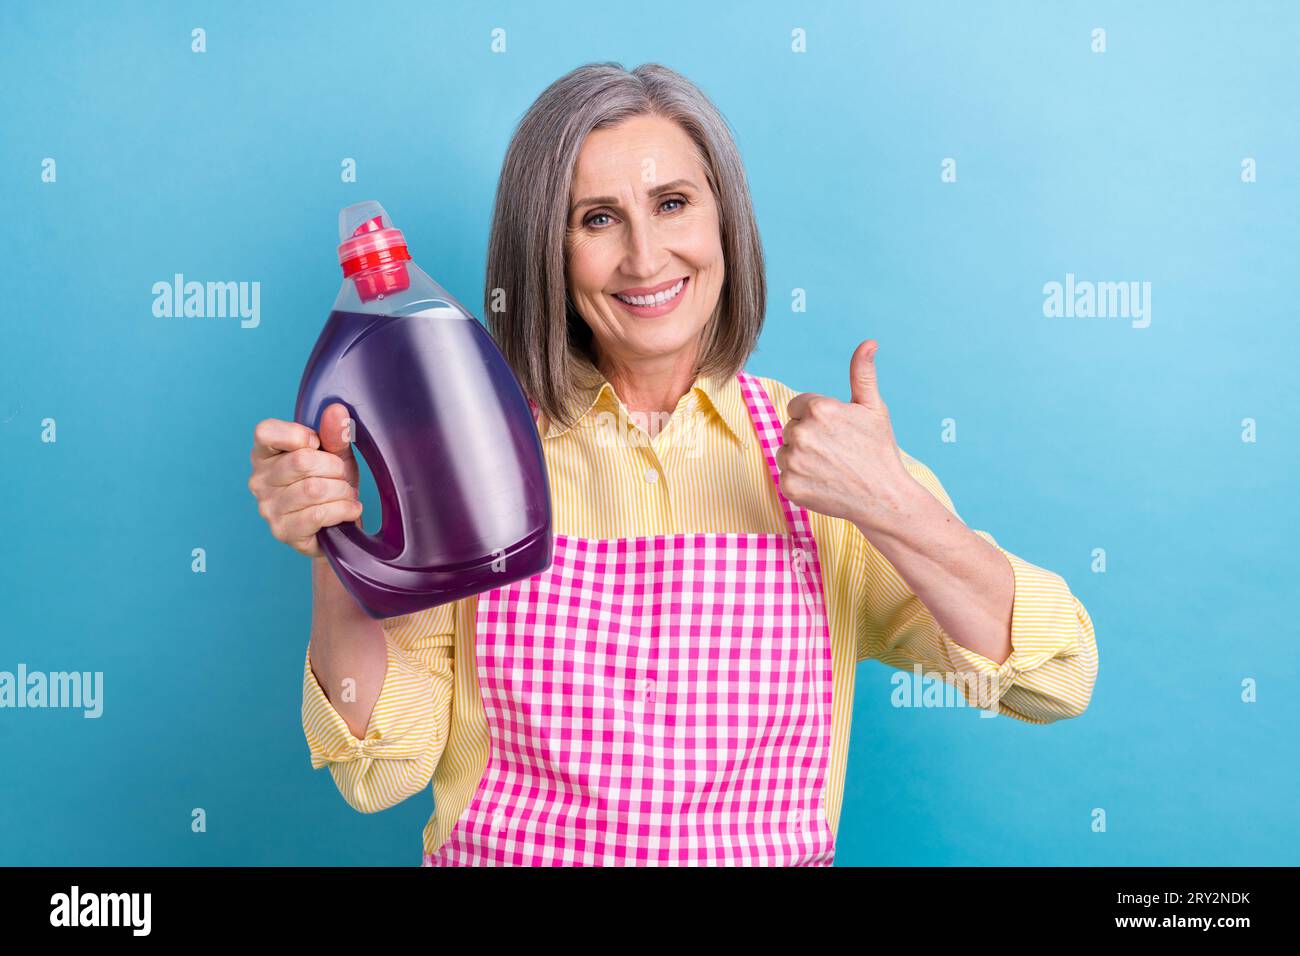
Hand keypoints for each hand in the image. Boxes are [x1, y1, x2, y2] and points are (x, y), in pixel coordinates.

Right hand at [247, 403, 362, 558]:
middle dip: (334, 468)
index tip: (318, 445)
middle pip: (301, 461)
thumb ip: (334, 433)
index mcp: (265, 453)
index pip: (266, 432)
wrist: (339, 526)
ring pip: (314, 489)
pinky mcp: (283, 531)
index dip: (300, 435)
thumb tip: (336, 410)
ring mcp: (268, 508)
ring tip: (346, 494)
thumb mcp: (336, 454)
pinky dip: (343, 510)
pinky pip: (318, 514)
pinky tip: (349, 510)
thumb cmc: (331, 483)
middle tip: (341, 476)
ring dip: (342, 491)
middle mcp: (259, 480)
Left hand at [775, 340, 915, 528]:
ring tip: (830, 467)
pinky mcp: (789, 485)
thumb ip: (862, 373)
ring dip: (801, 458)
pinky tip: (822, 482)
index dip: (816, 418)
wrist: (883, 498)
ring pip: (785, 451)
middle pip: (790, 428)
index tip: (836, 432)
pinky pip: (785, 475)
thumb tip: (868, 342)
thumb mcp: (873, 408)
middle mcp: (801, 433)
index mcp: (818, 408)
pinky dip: (800, 480)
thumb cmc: (879, 450)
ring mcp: (793, 461)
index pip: (797, 406)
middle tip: (836, 452)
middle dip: (808, 437)